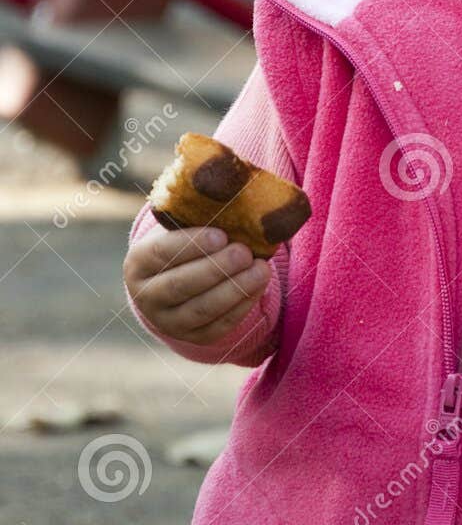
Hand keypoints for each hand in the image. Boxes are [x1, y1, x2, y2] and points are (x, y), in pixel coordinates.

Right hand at [123, 224, 272, 345]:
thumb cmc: (188, 241)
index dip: (191, 244)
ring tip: (260, 268)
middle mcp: (146, 296)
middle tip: (244, 252)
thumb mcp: (183, 225)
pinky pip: (219, 325)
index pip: (160, 253)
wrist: (182, 277)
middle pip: (180, 285)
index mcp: (138, 263)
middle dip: (216, 268)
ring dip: (234, 289)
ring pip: (202, 309)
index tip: (221, 235)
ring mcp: (169, 321)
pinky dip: (242, 305)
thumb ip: (198, 210)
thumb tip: (229, 187)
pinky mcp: (194, 337)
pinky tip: (259, 285)